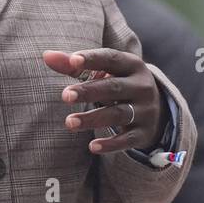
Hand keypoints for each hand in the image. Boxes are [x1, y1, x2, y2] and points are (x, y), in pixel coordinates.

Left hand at [42, 48, 168, 153]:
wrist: (157, 112)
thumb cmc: (120, 85)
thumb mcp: (104, 73)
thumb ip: (74, 66)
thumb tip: (46, 56)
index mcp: (131, 66)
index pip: (111, 59)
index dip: (92, 59)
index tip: (73, 61)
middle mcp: (141, 86)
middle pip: (114, 88)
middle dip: (89, 91)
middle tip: (65, 95)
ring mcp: (145, 110)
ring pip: (118, 114)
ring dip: (93, 118)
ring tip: (69, 123)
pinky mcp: (143, 133)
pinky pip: (127, 139)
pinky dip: (111, 144)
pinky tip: (92, 146)